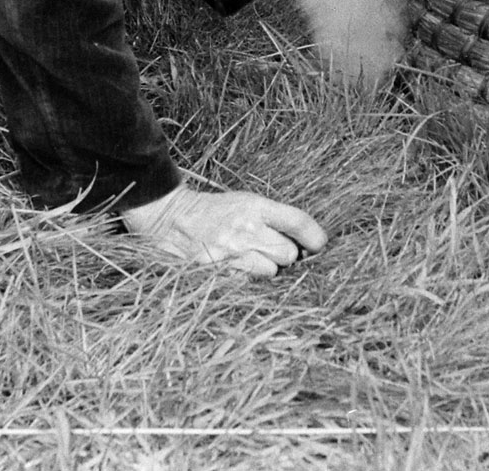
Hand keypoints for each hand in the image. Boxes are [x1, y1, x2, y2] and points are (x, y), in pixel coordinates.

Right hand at [120, 185, 327, 276]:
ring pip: (270, 272)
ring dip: (265, 269)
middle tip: (269, 249)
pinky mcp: (217, 274)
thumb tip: (304, 243)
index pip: (297, 221)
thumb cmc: (212, 211)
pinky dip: (246, 280)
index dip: (315, 236)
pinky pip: (247, 285)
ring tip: (247, 258)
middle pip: (288, 254)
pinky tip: (234, 269)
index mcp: (254, 206)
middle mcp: (246, 230)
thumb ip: (272, 219)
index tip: (319, 245)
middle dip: (285, 255)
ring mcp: (231, 254)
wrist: (169, 218)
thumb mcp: (243, 203)